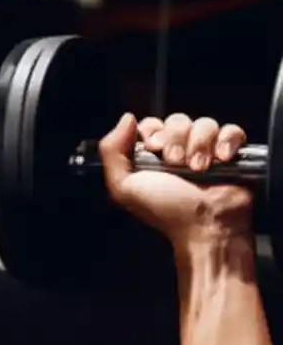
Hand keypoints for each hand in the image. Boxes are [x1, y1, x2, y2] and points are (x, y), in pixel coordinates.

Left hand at [99, 113, 251, 244]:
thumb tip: (127, 118)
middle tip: (175, 164)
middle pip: (177, 121)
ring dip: (199, 145)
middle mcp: (179, 151)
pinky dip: (226, 141)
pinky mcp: (231, 153)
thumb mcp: (124, 187)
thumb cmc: (165, 211)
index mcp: (152, 157)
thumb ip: (112, 152)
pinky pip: (232, 130)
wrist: (205, 225)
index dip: (152, 131)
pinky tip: (221, 159)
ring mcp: (206, 151)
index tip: (153, 149)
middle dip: (175, 140)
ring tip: (199, 169)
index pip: (151, 125)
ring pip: (204, 124)